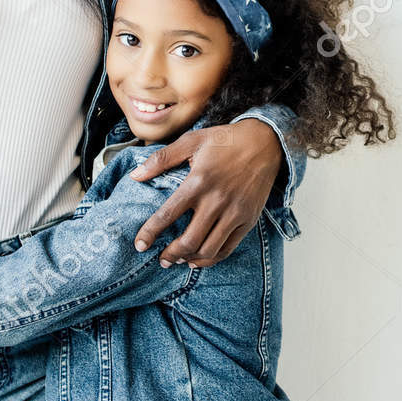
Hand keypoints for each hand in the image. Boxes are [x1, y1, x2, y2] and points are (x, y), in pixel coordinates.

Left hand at [127, 119, 282, 267]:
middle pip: (189, 241)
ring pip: (209, 250)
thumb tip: (135, 175)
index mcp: (198, 182)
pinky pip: (228, 248)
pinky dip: (212, 259)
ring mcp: (235, 213)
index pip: (167, 215)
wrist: (266, 142)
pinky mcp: (248, 220)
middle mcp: (216, 200)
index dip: (150, 233)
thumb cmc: (226, 141)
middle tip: (161, 259)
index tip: (140, 245)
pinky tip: (199, 259)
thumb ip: (161, 159)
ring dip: (190, 260)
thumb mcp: (191, 141)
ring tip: (179, 260)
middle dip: (170, 255)